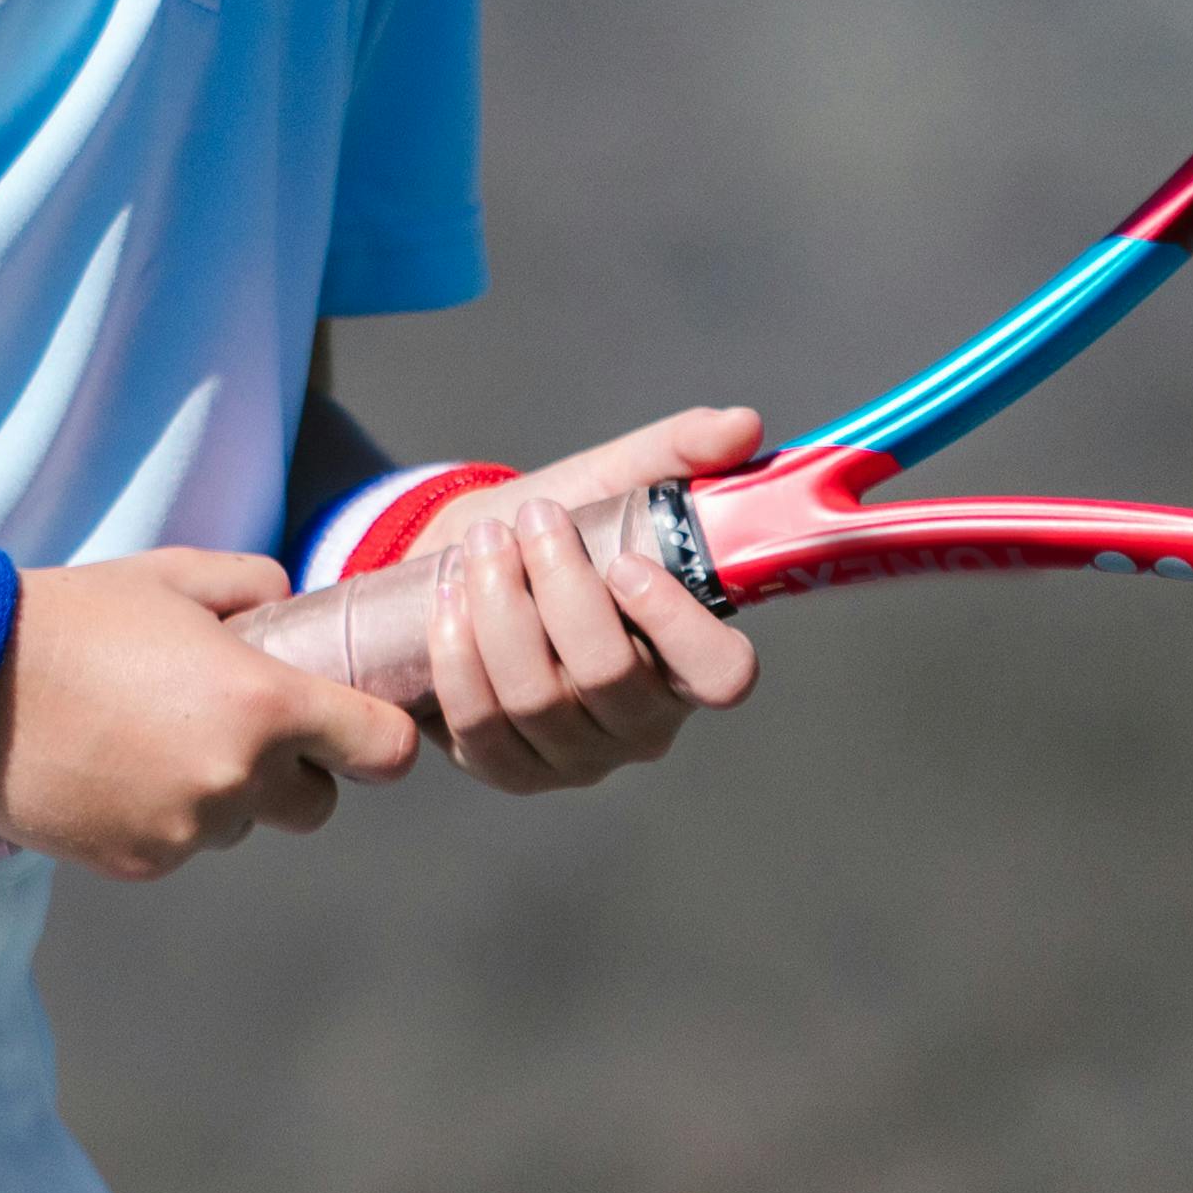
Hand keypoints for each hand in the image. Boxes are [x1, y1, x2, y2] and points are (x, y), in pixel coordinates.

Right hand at [0, 548, 422, 879]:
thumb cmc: (75, 616)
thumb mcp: (176, 574)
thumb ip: (256, 583)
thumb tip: (291, 606)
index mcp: (263, 705)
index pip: (383, 751)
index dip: (378, 738)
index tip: (356, 727)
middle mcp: (236, 780)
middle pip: (315, 805)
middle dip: (293, 771)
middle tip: (237, 724)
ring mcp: (185, 832)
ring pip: (240, 825)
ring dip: (221, 794)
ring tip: (154, 736)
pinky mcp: (137, 864)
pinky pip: (180, 846)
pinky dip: (163, 817)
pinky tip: (115, 768)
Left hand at [405, 406, 765, 791]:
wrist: (475, 560)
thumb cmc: (566, 528)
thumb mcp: (619, 481)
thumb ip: (681, 450)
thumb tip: (742, 423)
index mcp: (690, 660)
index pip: (722, 676)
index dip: (677, 625)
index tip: (625, 562)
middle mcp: (643, 722)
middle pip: (608, 676)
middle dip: (559, 586)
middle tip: (531, 519)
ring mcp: (576, 756)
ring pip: (536, 700)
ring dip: (499, 611)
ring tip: (481, 545)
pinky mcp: (509, 768)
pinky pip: (479, 728)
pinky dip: (458, 657)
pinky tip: (450, 599)